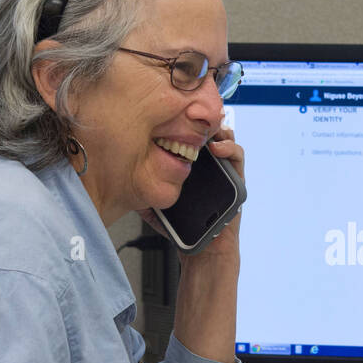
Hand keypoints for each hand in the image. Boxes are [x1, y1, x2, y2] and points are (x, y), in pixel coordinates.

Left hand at [137, 125, 243, 264]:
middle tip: (191, 113)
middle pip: (209, 133)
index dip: (184, 123)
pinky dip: (230, 148)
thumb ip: (145, 189)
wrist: (204, 249)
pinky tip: (217, 148)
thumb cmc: (184, 228)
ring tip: (207, 128)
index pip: (190, 137)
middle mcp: (209, 165)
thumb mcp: (157, 204)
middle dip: (202, 120)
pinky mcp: (238, 178)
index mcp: (191, 166)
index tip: (173, 115)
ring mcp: (225, 170)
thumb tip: (124, 177)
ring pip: (226, 139)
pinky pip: (237, 157)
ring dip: (218, 129)